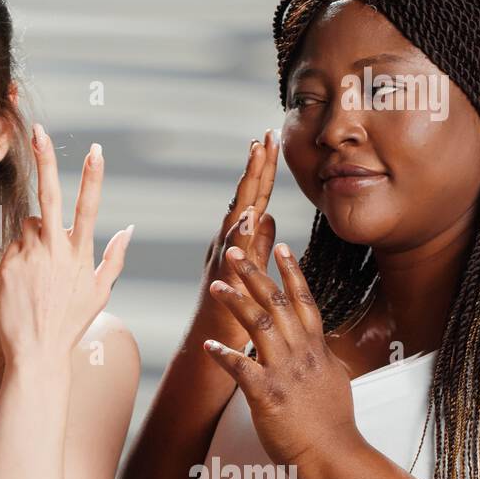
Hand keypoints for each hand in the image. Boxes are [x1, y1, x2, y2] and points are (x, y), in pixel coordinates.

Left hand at [0, 123, 133, 364]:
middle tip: (38, 129)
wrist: (36, 353)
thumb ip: (114, 258)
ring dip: (34, 235)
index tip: (95, 150)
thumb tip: (129, 229)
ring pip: (29, 225)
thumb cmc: (70, 324)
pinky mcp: (7, 266)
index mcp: (80, 256)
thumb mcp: (100, 293)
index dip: (92, 177)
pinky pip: (13, 245)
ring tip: (39, 270)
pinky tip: (24, 280)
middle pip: (49, 195)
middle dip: (45, 159)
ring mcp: (28, 257)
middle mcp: (54, 252)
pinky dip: (19, 254)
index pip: (88, 208)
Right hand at [201, 129, 279, 347]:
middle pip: (245, 196)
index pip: (254, 198)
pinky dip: (240, 230)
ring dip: (247, 184)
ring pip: (237, 213)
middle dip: (256, 165)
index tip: (271, 141)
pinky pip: (234, 250)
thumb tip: (267, 216)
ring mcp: (223, 255)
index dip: (263, 170)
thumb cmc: (231, 311)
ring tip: (256, 155)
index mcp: (237, 239)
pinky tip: (250, 211)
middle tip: (265, 135)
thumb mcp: (250, 270)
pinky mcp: (224, 275)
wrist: (209, 343)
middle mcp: (226, 241)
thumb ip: (257, 244)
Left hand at [201, 241, 363, 467]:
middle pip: (277, 302)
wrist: (333, 455)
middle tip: (235, 253)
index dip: (291, 271)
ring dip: (235, 303)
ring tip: (216, 287)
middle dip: (254, 274)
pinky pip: (241, 367)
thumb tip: (320, 345)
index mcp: (316, 348)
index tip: (280, 246)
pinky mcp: (268, 394)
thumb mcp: (335, 379)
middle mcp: (301, 353)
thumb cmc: (333, 423)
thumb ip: (324, 357)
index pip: (304, 300)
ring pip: (259, 325)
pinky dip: (223, 354)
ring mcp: (285, 372)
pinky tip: (207, 344)